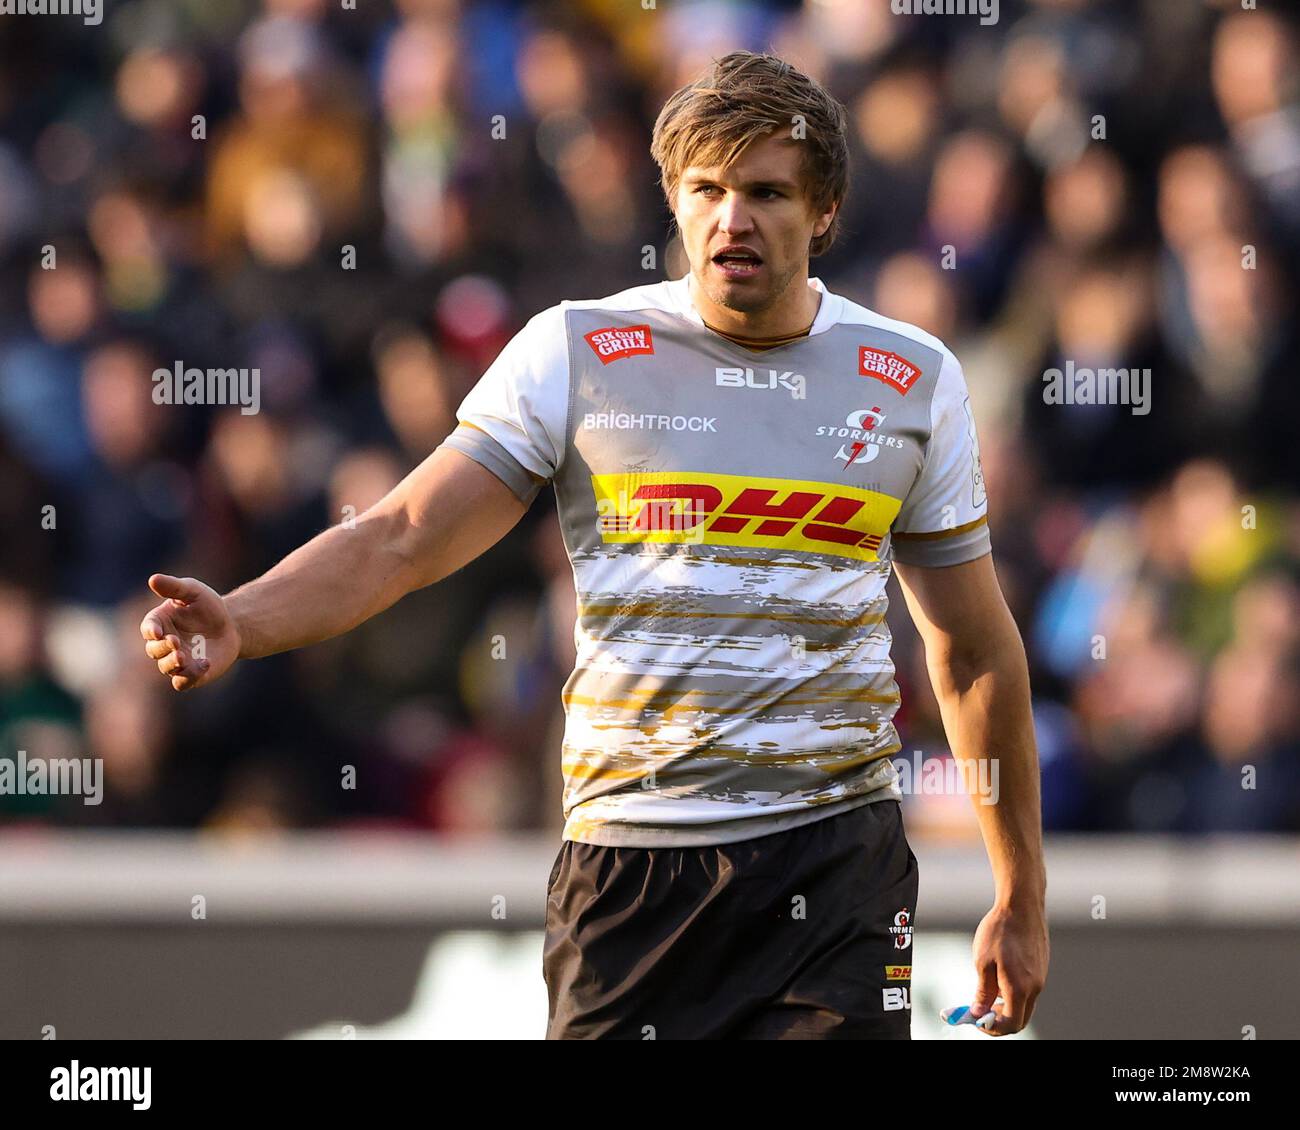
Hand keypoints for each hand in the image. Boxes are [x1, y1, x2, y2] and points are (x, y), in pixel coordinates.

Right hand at [139, 574, 241, 691]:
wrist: (231, 625)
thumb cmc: (208, 606)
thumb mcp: (193, 591)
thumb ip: (174, 587)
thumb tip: (153, 579)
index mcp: (160, 623)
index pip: (148, 628)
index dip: (150, 631)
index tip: (157, 632)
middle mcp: (164, 644)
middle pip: (154, 651)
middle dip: (162, 648)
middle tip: (174, 642)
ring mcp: (176, 661)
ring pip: (166, 668)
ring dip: (172, 663)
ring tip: (182, 656)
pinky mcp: (191, 674)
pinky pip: (182, 682)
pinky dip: (189, 677)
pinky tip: (205, 664)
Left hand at [966, 901, 1048, 1035]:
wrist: (1021, 905)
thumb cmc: (999, 931)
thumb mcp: (982, 962)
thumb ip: (983, 992)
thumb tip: (978, 1013)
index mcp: (1020, 988)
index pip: (1011, 1024)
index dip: (993, 1028)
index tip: (977, 1021)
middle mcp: (1035, 987)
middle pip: (1021, 1018)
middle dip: (1000, 1020)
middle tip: (981, 1010)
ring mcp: (1041, 977)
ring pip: (1025, 1003)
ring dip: (1006, 1005)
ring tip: (987, 987)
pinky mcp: (1041, 968)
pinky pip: (1028, 989)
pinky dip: (1014, 992)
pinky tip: (999, 973)